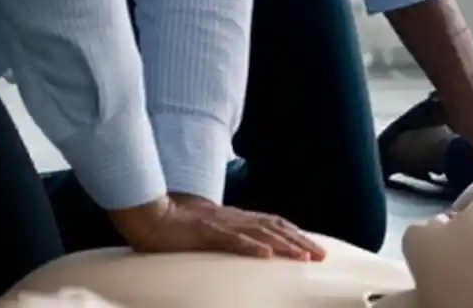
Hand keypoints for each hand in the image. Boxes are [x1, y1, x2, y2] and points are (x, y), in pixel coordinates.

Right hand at [107, 195, 324, 260]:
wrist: (150, 214)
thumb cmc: (177, 225)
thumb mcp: (210, 231)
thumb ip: (229, 237)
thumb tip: (247, 250)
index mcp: (238, 218)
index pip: (275, 224)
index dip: (296, 235)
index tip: (314, 248)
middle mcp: (236, 218)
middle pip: (276, 228)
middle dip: (301, 242)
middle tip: (321, 256)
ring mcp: (223, 224)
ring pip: (261, 234)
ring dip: (285, 246)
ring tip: (303, 258)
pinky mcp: (207, 233)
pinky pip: (233, 240)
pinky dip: (252, 248)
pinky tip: (266, 256)